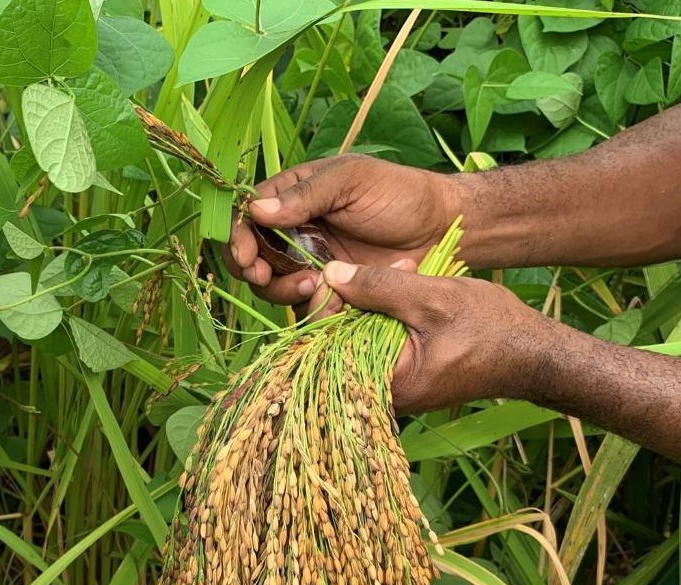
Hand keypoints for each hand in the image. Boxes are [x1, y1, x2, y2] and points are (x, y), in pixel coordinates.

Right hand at [224, 155, 458, 315]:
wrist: (441, 228)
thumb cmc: (398, 193)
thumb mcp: (350, 180)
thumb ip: (305, 194)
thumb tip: (257, 210)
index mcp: (294, 196)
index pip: (248, 217)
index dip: (239, 238)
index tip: (247, 256)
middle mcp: (296, 231)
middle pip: (253, 257)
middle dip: (253, 270)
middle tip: (265, 277)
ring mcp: (313, 263)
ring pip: (275, 286)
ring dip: (282, 290)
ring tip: (310, 284)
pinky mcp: (333, 291)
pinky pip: (307, 306)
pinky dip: (311, 308)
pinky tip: (331, 298)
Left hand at [322, 260, 551, 412]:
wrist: (532, 354)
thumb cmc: (490, 330)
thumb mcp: (432, 299)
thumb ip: (379, 287)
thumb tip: (330, 274)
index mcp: (383, 384)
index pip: (326, 347)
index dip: (325, 306)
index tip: (336, 273)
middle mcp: (380, 391)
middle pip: (338, 340)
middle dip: (354, 295)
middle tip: (386, 268)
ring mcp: (392, 382)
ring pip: (359, 333)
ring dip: (374, 298)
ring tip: (407, 269)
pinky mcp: (402, 370)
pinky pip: (378, 337)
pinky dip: (388, 309)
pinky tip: (409, 283)